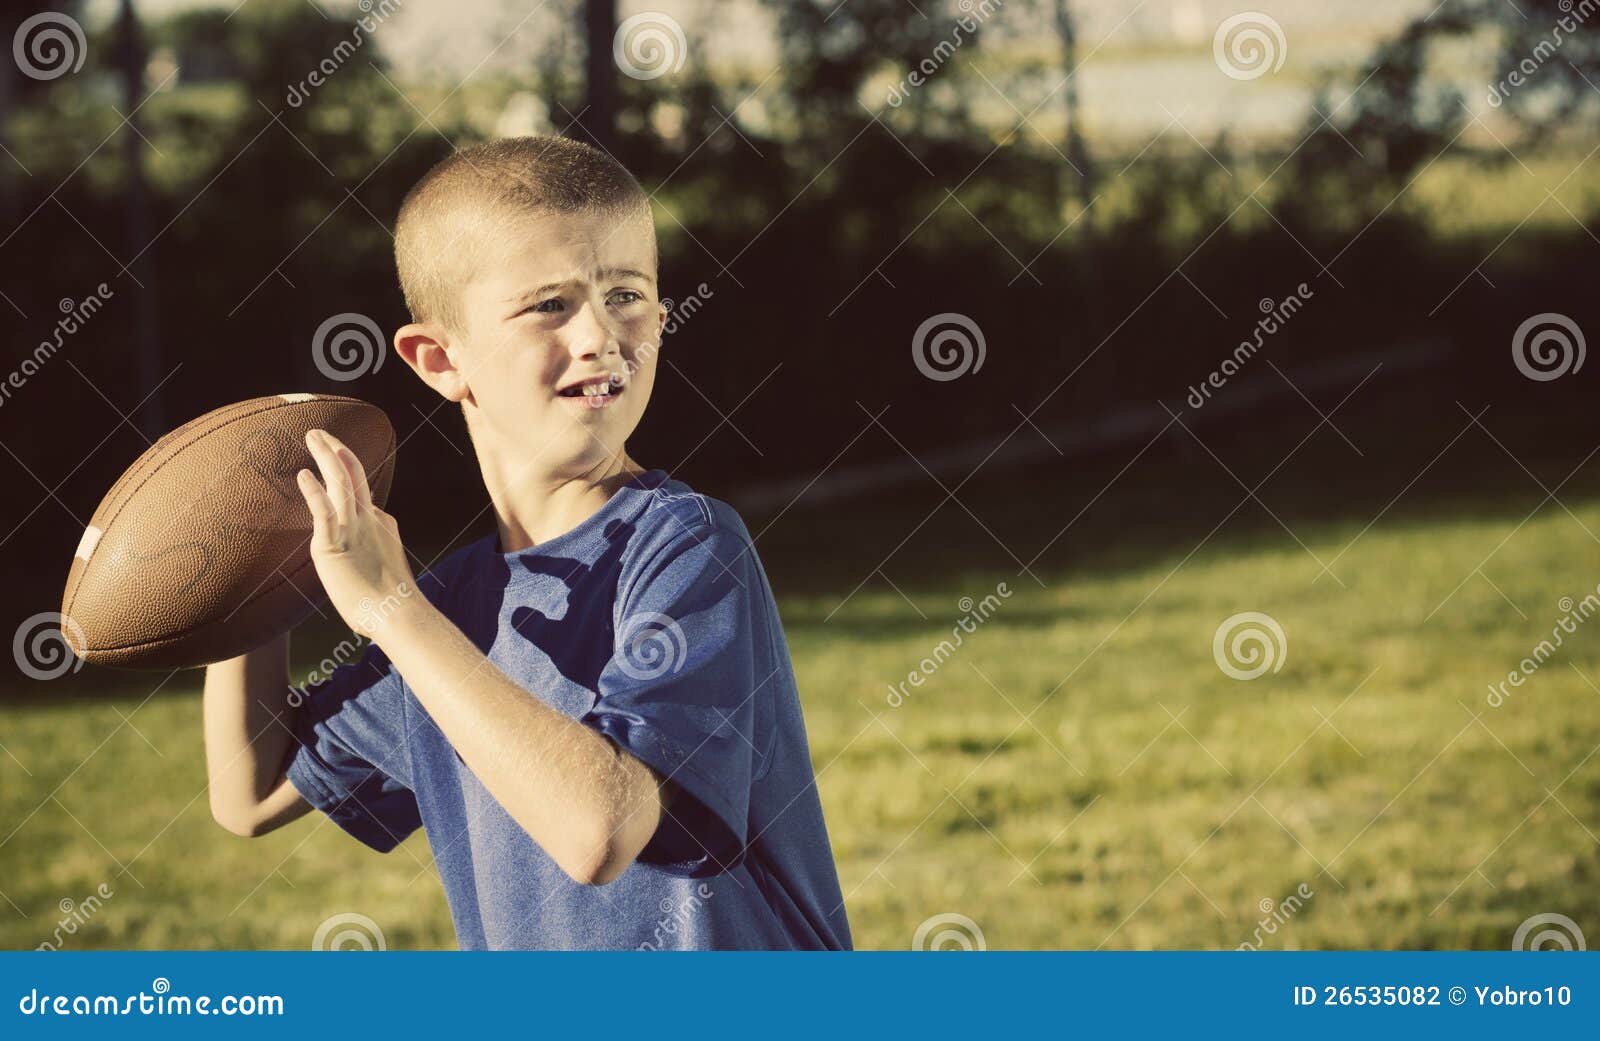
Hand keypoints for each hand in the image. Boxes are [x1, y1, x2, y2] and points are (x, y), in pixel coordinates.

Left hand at [296, 429, 417, 639]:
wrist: (397, 615)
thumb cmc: (387, 604)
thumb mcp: (379, 569)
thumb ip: (369, 556)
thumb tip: (361, 562)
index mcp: (379, 525)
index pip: (360, 493)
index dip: (346, 471)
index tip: (333, 454)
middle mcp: (369, 521)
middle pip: (353, 476)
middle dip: (336, 451)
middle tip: (320, 433)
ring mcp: (354, 530)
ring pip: (341, 483)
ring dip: (326, 457)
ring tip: (313, 435)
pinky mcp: (335, 545)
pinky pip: (324, 511)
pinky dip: (314, 491)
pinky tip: (304, 475)